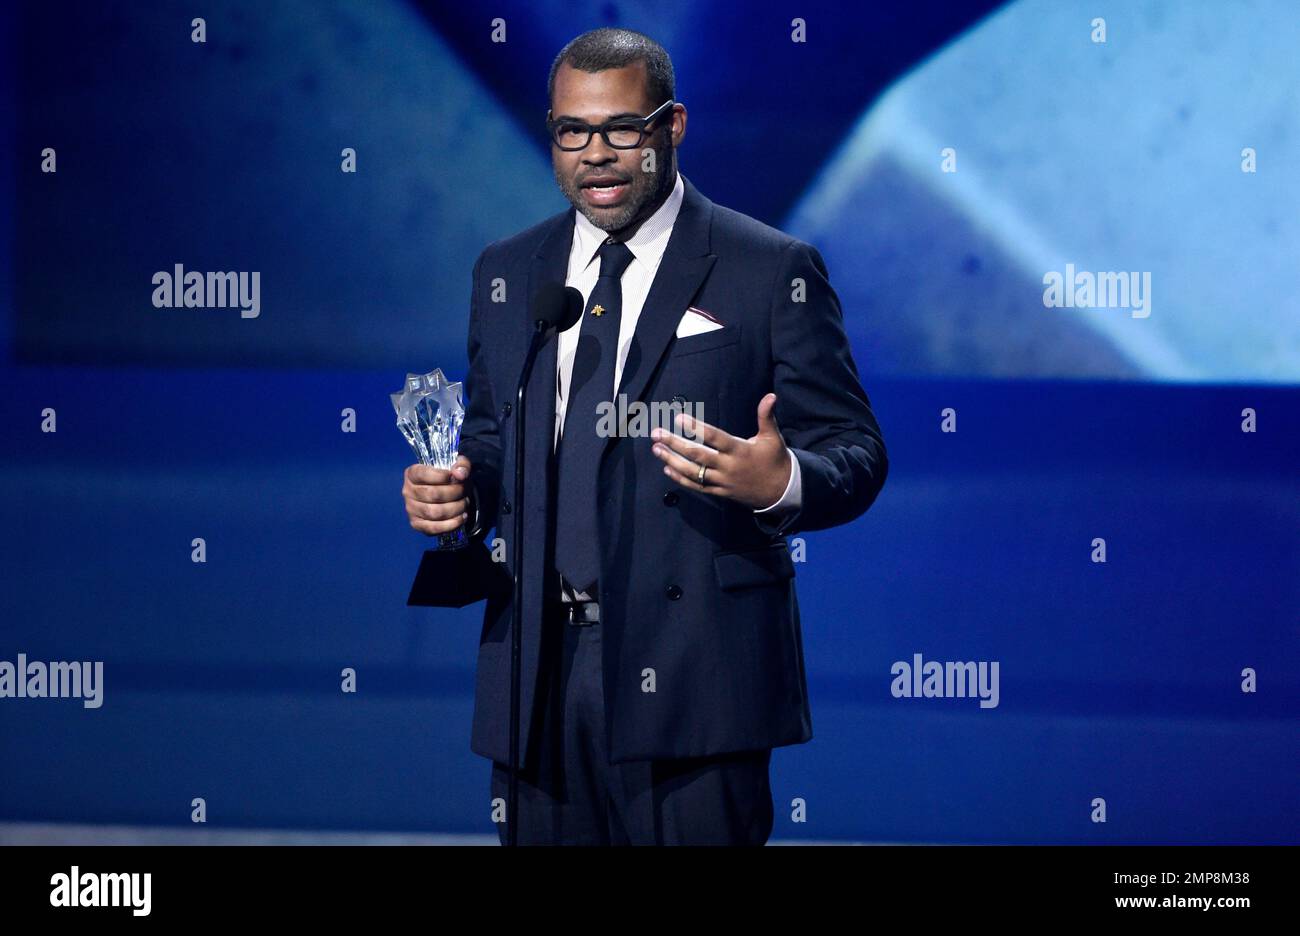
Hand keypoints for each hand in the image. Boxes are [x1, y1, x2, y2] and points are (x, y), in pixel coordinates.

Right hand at [403, 454, 472, 535]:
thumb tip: (460, 475)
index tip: (457, 478)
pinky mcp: (417, 524)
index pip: (423, 474)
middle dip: (454, 493)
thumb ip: (461, 465)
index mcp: (412, 473)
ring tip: (464, 504)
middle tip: (464, 492)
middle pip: (432, 494)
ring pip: (434, 512)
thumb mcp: (457, 466)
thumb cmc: (450, 478)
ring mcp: (410, 509)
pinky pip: (433, 528)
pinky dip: (451, 524)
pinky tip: (462, 517)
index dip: (443, 476)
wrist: (446, 493)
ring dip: (455, 508)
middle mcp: (407, 491)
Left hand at [650, 393, 791, 508]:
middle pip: (697, 455)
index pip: (714, 437)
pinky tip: (667, 469)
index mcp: (739, 450)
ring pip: (693, 472)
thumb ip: (766, 416)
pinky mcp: (720, 492)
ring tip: (656, 449)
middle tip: (656, 433)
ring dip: (672, 460)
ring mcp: (722, 481)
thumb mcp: (773, 437)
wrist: (781, 492)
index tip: (679, 418)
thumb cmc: (775, 460)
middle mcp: (728, 466)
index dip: (696, 428)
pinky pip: (697, 486)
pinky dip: (681, 479)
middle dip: (674, 444)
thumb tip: (770, 396)